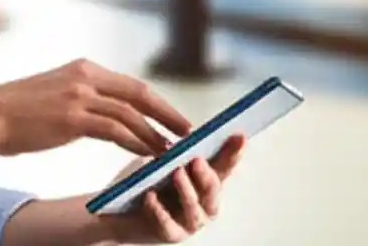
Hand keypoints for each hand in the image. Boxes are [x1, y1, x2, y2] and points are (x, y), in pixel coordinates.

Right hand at [0, 59, 191, 156]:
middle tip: (188, 131)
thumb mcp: (55, 93)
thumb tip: (105, 112)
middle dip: (167, 114)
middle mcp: (85, 77)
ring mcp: (78, 95)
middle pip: (139, 94)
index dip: (157, 102)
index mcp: (83, 68)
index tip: (174, 117)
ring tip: (171, 151)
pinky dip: (135, 141)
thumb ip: (82, 97)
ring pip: (130, 113)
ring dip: (155, 132)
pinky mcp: (71, 117)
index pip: (131, 85)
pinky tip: (147, 153)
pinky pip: (114, 129)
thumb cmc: (17, 111)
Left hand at [99, 135, 245, 243]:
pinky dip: (159, 210)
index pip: (225, 167)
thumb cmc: (152, 186)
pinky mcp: (171, 235)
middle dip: (206, 174)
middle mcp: (205, 205)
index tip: (240, 136)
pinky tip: (150, 196)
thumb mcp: (167, 162)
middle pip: (212, 190)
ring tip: (176, 173)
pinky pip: (167, 225)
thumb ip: (181, 152)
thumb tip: (190, 133)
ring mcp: (190, 222)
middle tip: (197, 159)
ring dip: (186, 190)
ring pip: (193, 209)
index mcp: (207, 184)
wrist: (127, 214)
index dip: (234, 153)